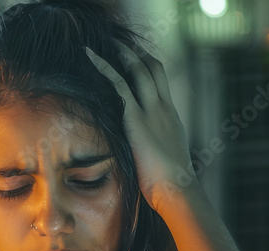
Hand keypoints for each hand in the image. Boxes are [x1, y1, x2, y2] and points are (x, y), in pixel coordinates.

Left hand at [85, 41, 197, 214]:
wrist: (178, 190)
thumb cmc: (171, 186)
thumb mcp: (164, 162)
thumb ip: (155, 152)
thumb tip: (145, 159)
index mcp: (171, 118)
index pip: (161, 84)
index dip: (149, 68)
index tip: (138, 60)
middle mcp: (164, 109)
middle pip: (154, 69)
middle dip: (138, 54)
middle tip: (121, 44)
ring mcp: (153, 111)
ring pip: (139, 70)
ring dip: (122, 53)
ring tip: (106, 43)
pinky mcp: (137, 118)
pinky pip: (119, 84)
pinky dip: (104, 67)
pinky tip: (90, 57)